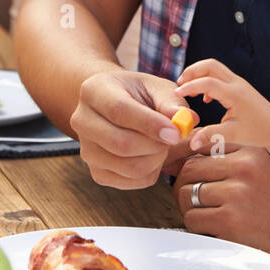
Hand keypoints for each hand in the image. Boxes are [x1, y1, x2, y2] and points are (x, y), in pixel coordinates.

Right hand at [70, 71, 192, 189]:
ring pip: (128, 166)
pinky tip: (152, 154)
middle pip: (121, 143)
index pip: (119, 111)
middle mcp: (82, 121)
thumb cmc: (137, 94)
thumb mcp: (156, 87)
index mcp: (93, 91)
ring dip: (156, 158)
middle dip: (156, 145)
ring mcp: (86, 150)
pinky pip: (131, 181)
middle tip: (174, 137)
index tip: (175, 132)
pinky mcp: (96, 172)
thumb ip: (172, 102)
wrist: (115, 105)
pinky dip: (151, 171)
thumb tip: (187, 120)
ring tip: (162, 143)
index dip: (150, 124)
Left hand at [173, 143, 269, 269]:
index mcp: (251, 151)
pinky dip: (197, 226)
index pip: (201, 146)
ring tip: (205, 214)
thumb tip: (181, 149)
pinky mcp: (229, 220)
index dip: (188, 162)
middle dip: (184, 186)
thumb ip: (225, 157)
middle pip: (189, 169)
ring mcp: (237, 194)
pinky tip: (214, 228)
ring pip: (186, 194)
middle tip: (192, 199)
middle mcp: (245, 168)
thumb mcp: (256, 168)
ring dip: (189, 208)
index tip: (191, 177)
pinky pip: (192, 218)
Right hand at [175, 58, 269, 154]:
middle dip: (192, 71)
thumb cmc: (257, 131)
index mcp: (234, 94)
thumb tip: (191, 142)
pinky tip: (204, 98)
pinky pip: (218, 74)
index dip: (190, 86)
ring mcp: (237, 82)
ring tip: (186, 89)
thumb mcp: (232, 135)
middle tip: (179, 85)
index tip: (177, 94)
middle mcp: (236, 83)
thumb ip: (211, 135)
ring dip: (198, 73)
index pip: (208, 83)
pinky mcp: (237, 85)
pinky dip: (206, 79)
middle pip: (210, 65)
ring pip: (214, 67)